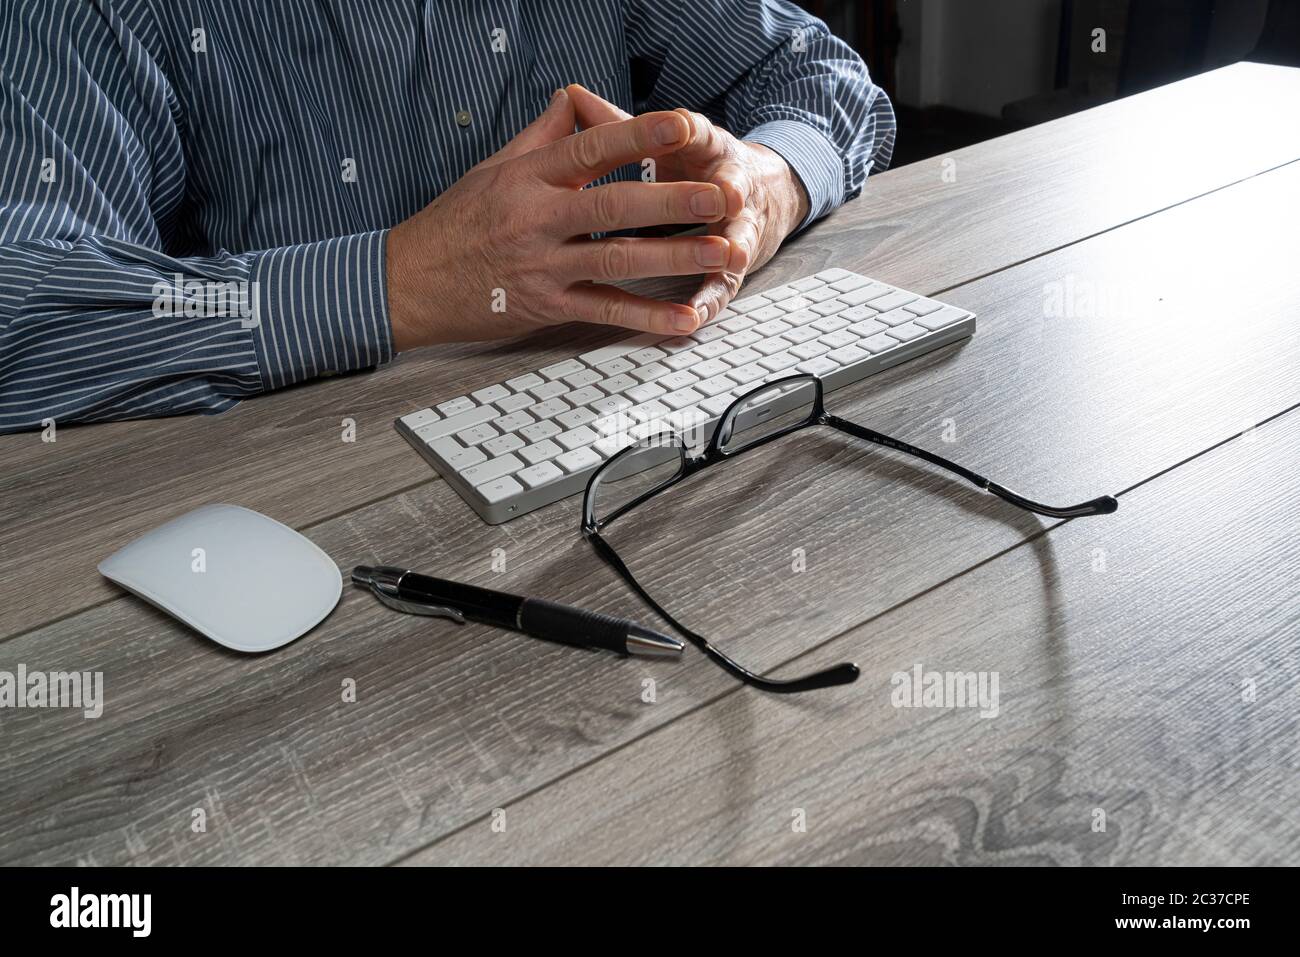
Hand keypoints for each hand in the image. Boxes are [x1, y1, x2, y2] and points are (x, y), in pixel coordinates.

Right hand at [386, 89, 742, 349]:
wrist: (407, 283)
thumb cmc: (454, 223)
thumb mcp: (494, 168)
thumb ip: (543, 135)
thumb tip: (576, 97)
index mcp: (529, 177)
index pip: (592, 149)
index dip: (639, 136)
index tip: (682, 126)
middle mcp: (537, 219)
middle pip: (615, 205)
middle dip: (674, 200)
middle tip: (722, 195)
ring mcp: (543, 266)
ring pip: (617, 257)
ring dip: (674, 255)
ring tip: (721, 250)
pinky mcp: (546, 307)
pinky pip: (604, 309)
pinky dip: (647, 317)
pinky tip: (684, 319)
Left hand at [566, 84, 810, 322]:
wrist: (754, 192)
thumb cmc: (693, 164)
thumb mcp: (664, 139)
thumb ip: (616, 124)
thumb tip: (569, 97)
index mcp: (707, 148)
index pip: (700, 132)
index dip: (688, 130)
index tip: (680, 126)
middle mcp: (727, 185)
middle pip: (727, 187)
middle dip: (725, 192)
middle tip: (725, 197)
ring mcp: (734, 227)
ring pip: (734, 240)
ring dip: (729, 250)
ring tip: (728, 257)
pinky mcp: (731, 265)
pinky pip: (720, 287)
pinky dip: (710, 301)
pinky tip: (694, 318)